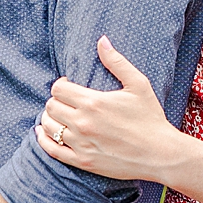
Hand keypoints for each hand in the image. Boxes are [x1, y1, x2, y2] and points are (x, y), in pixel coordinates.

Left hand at [36, 38, 181, 182]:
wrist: (160, 154)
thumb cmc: (151, 117)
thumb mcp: (139, 85)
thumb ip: (117, 62)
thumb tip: (102, 40)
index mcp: (94, 102)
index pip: (58, 89)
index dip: (62, 84)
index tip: (70, 86)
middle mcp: (83, 123)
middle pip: (51, 106)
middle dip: (56, 100)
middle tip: (66, 101)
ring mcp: (81, 144)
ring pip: (48, 127)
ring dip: (49, 118)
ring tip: (59, 115)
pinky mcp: (82, 161)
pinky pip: (52, 150)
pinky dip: (43, 140)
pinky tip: (43, 133)